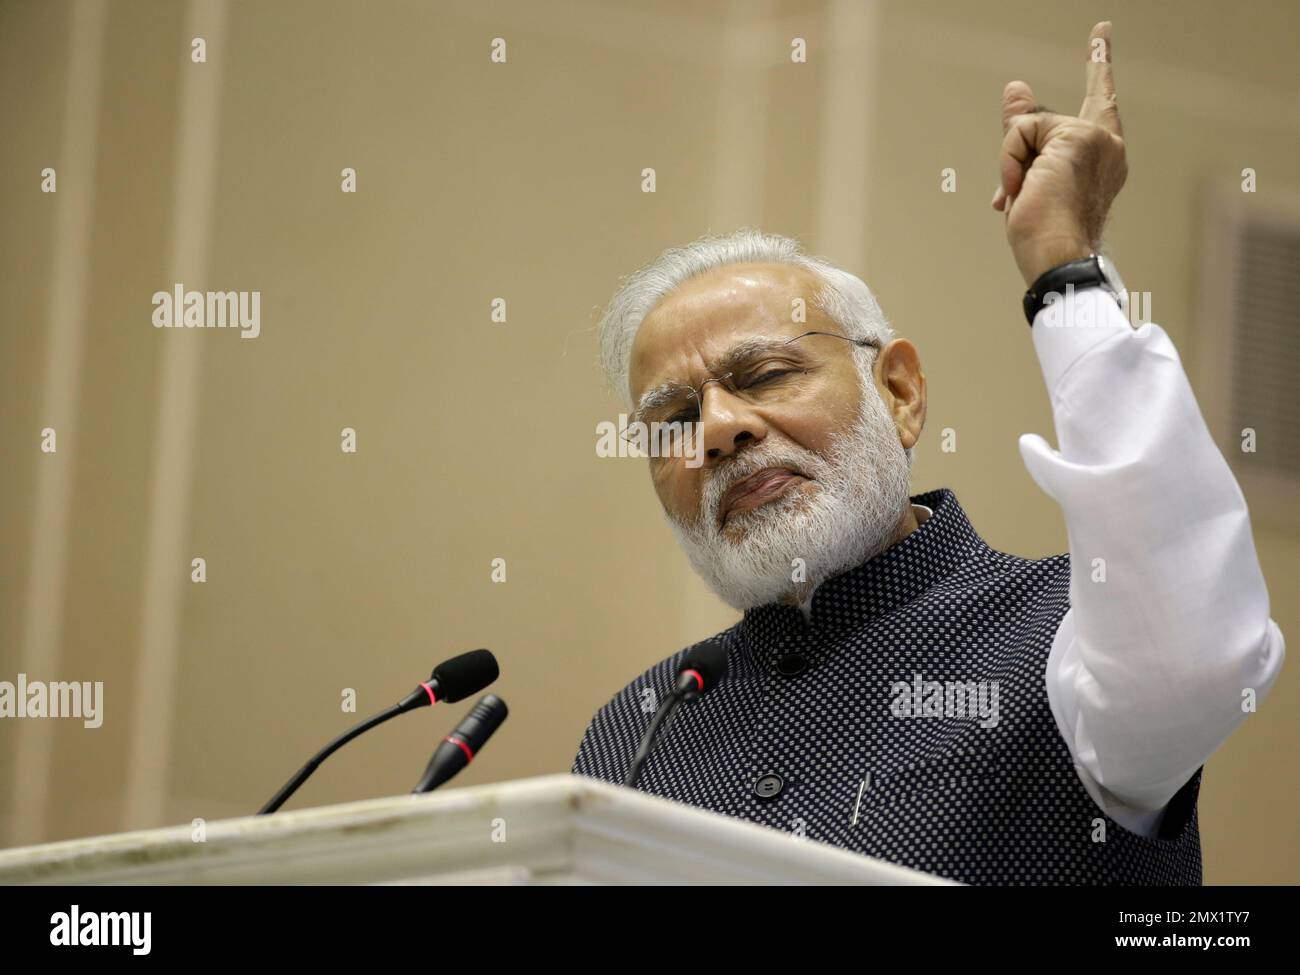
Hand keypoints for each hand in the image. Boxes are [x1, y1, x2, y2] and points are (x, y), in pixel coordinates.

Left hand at [993, 21, 1127, 285]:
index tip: (1100, 32)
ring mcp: (1096, 137)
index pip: (1100, 103)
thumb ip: (1024, 133)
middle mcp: (1107, 144)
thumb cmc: (1046, 234)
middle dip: (1023, 145)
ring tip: (1024, 198)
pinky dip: (1009, 162)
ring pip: (1028, 127)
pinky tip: (1020, 190)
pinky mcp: (1078, 136)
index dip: (1099, 65)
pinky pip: (1021, 132)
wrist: (1058, 258)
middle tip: (1057, 111)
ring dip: (1012, 165)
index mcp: (1103, 158)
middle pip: (1045, 120)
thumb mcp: (1029, 179)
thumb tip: (1014, 88)